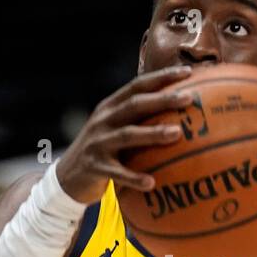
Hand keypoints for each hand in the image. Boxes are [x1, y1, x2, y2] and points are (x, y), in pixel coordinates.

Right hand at [55, 65, 194, 203]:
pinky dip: (134, 177)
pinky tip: (152, 183)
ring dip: (153, 134)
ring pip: (127, 135)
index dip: (162, 77)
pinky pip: (117, 173)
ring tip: (178, 134)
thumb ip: (139, 120)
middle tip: (189, 98)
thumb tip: (181, 115)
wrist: (67, 177)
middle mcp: (103, 120)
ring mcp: (97, 143)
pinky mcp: (94, 166)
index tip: (188, 73)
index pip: (137, 85)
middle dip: (162, 99)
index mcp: (110, 107)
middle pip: (135, 105)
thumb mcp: (115, 129)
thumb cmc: (104, 152)